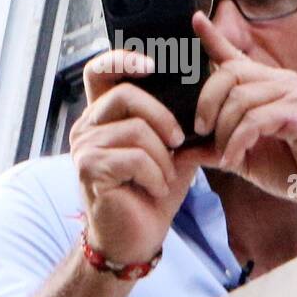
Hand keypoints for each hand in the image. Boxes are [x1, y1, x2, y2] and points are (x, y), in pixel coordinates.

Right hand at [69, 47, 205, 265]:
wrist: (137, 238)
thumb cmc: (152, 192)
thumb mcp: (173, 150)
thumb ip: (183, 121)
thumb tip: (213, 91)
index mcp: (103, 115)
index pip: (100, 70)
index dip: (123, 58)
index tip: (153, 65)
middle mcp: (87, 126)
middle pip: (125, 95)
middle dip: (162, 117)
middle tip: (178, 142)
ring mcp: (84, 147)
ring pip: (136, 129)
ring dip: (162, 157)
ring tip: (165, 177)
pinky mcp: (88, 169)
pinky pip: (134, 157)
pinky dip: (155, 175)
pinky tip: (155, 190)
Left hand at [189, 11, 296, 225]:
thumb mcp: (247, 159)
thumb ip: (217, 149)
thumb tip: (182, 151)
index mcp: (269, 87)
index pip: (237, 57)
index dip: (215, 37)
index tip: (197, 19)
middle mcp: (282, 82)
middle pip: (229, 73)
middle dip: (207, 102)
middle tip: (200, 130)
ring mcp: (293, 94)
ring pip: (240, 98)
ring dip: (224, 131)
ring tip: (226, 155)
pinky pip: (255, 119)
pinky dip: (238, 141)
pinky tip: (233, 159)